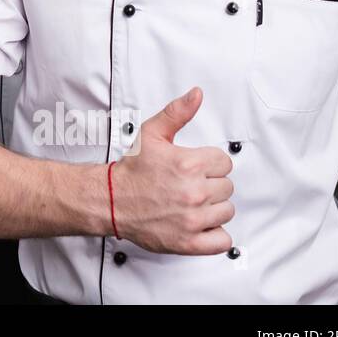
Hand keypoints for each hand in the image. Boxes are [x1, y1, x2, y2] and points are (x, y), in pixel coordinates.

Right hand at [109, 87, 234, 254]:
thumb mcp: (152, 134)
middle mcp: (194, 192)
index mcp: (189, 164)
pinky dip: (215, 234)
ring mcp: (193, 219)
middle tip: (190, 185)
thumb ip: (177, 112)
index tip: (197, 168)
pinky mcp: (190, 241)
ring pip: (227, 211)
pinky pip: (222, 239)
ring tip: (193, 203)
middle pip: (227, 187)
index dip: (210, 164)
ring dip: (213, 208)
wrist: (110, 200)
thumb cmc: (131, 171)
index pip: (225, 163)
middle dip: (211, 184)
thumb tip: (196, 95)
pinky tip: (200, 223)